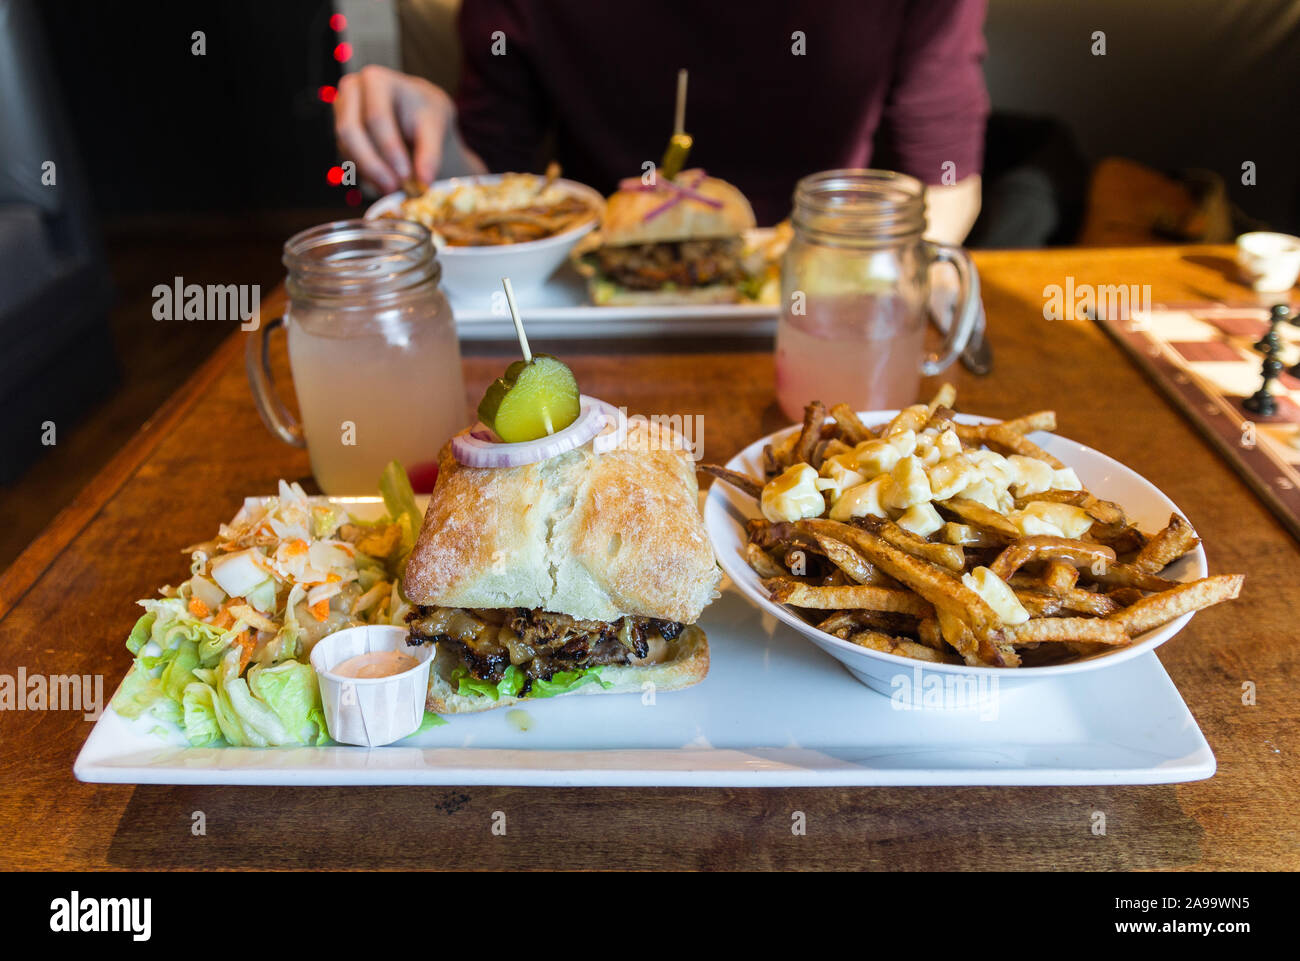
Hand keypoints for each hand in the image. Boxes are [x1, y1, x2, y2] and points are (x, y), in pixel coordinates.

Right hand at [333, 65, 454, 192]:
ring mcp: (341, 112)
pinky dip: (368, 175)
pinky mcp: (341, 135)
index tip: (406, 176)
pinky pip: (348, 159)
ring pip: (346, 148)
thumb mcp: (435, 127)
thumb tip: (424, 181)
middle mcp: (350, 91)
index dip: (389, 149)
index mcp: (375, 80)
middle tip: (394, 188)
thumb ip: (430, 153)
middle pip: (350, 131)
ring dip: (370, 173)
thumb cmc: (426, 113)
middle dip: (372, 164)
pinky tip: (387, 182)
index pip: (376, 117)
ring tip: (395, 189)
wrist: (417, 115)